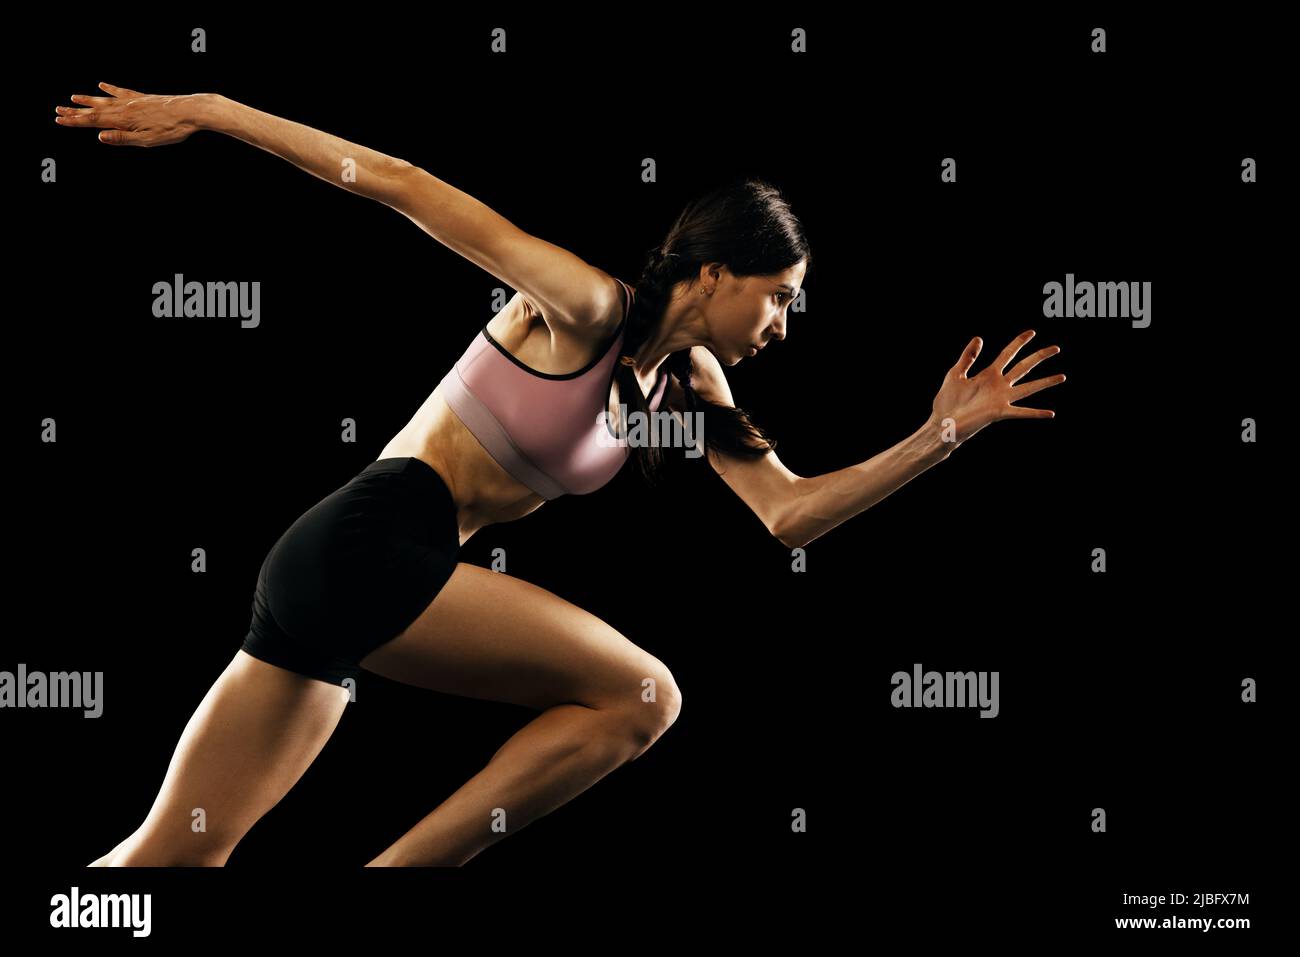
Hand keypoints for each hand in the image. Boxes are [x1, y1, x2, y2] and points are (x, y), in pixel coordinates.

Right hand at [54, 82, 202, 146]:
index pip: (93, 122)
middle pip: (95, 110)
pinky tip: (101, 84)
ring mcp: (133, 101)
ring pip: (105, 100)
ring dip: (88, 99)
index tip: (59, 120)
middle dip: (75, 111)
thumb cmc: (171, 129)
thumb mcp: (147, 140)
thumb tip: (99, 137)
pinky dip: (109, 89)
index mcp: (123, 120)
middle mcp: (124, 108)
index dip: (75, 121)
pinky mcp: (142, 97)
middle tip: (57, 110)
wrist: (190, 111)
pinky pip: (121, 91)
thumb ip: (123, 138)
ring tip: (73, 97)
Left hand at [927, 330, 1064, 450]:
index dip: (1019, 342)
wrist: (942, 422)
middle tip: (1056, 348)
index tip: (1032, 332)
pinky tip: (1050, 413)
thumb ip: (968, 356)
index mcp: (988, 374)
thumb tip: (979, 337)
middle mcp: (999, 385)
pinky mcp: (998, 412)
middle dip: (1039, 356)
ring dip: (1045, 382)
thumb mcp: (955, 373)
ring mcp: (1001, 399)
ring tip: (1062, 376)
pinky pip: (1021, 412)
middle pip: (1024, 367)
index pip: (1008, 354)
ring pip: (1028, 387)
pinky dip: (1035, 413)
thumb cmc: (947, 401)